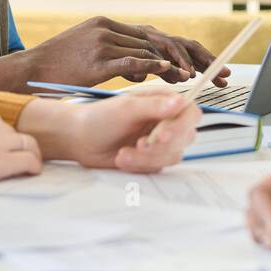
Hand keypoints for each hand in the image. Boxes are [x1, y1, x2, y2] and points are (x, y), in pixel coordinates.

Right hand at [0, 102, 41, 186]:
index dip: (1, 136)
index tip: (0, 146)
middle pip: (14, 132)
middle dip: (16, 144)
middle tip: (23, 156)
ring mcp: (0, 138)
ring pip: (26, 144)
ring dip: (27, 154)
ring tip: (29, 166)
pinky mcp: (4, 159)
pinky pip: (29, 160)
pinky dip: (34, 166)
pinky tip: (34, 172)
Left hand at [19, 90, 202, 171]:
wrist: (80, 139)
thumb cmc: (100, 118)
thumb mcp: (126, 108)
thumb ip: (153, 106)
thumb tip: (179, 102)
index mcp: (164, 102)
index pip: (190, 112)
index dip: (181, 125)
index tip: (162, 134)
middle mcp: (166, 121)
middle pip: (185, 137)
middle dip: (161, 146)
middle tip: (139, 145)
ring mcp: (161, 141)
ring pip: (172, 155)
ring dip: (147, 158)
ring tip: (123, 153)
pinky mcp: (153, 159)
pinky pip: (158, 167)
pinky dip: (140, 165)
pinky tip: (122, 159)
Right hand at [23, 16, 223, 86]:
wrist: (28, 70)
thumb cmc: (60, 68)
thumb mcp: (93, 57)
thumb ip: (122, 59)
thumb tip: (150, 71)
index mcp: (110, 25)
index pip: (156, 35)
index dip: (185, 50)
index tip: (207, 64)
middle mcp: (109, 28)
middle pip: (161, 38)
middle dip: (192, 55)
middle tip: (217, 72)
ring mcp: (103, 42)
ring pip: (150, 49)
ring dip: (176, 65)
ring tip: (195, 78)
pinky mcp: (96, 60)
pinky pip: (131, 61)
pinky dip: (153, 66)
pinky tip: (170, 73)